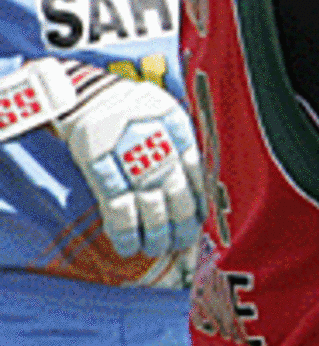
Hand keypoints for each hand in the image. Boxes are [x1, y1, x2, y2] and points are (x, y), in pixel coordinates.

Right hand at [53, 65, 206, 260]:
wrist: (92, 96)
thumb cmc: (131, 105)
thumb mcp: (166, 110)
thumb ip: (181, 141)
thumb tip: (197, 180)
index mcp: (177, 133)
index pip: (195, 174)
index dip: (198, 201)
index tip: (199, 219)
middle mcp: (158, 149)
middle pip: (176, 196)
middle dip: (181, 225)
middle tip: (181, 242)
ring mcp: (131, 163)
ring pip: (152, 208)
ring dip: (156, 234)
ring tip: (156, 249)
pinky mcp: (103, 173)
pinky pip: (118, 210)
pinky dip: (124, 233)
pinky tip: (128, 247)